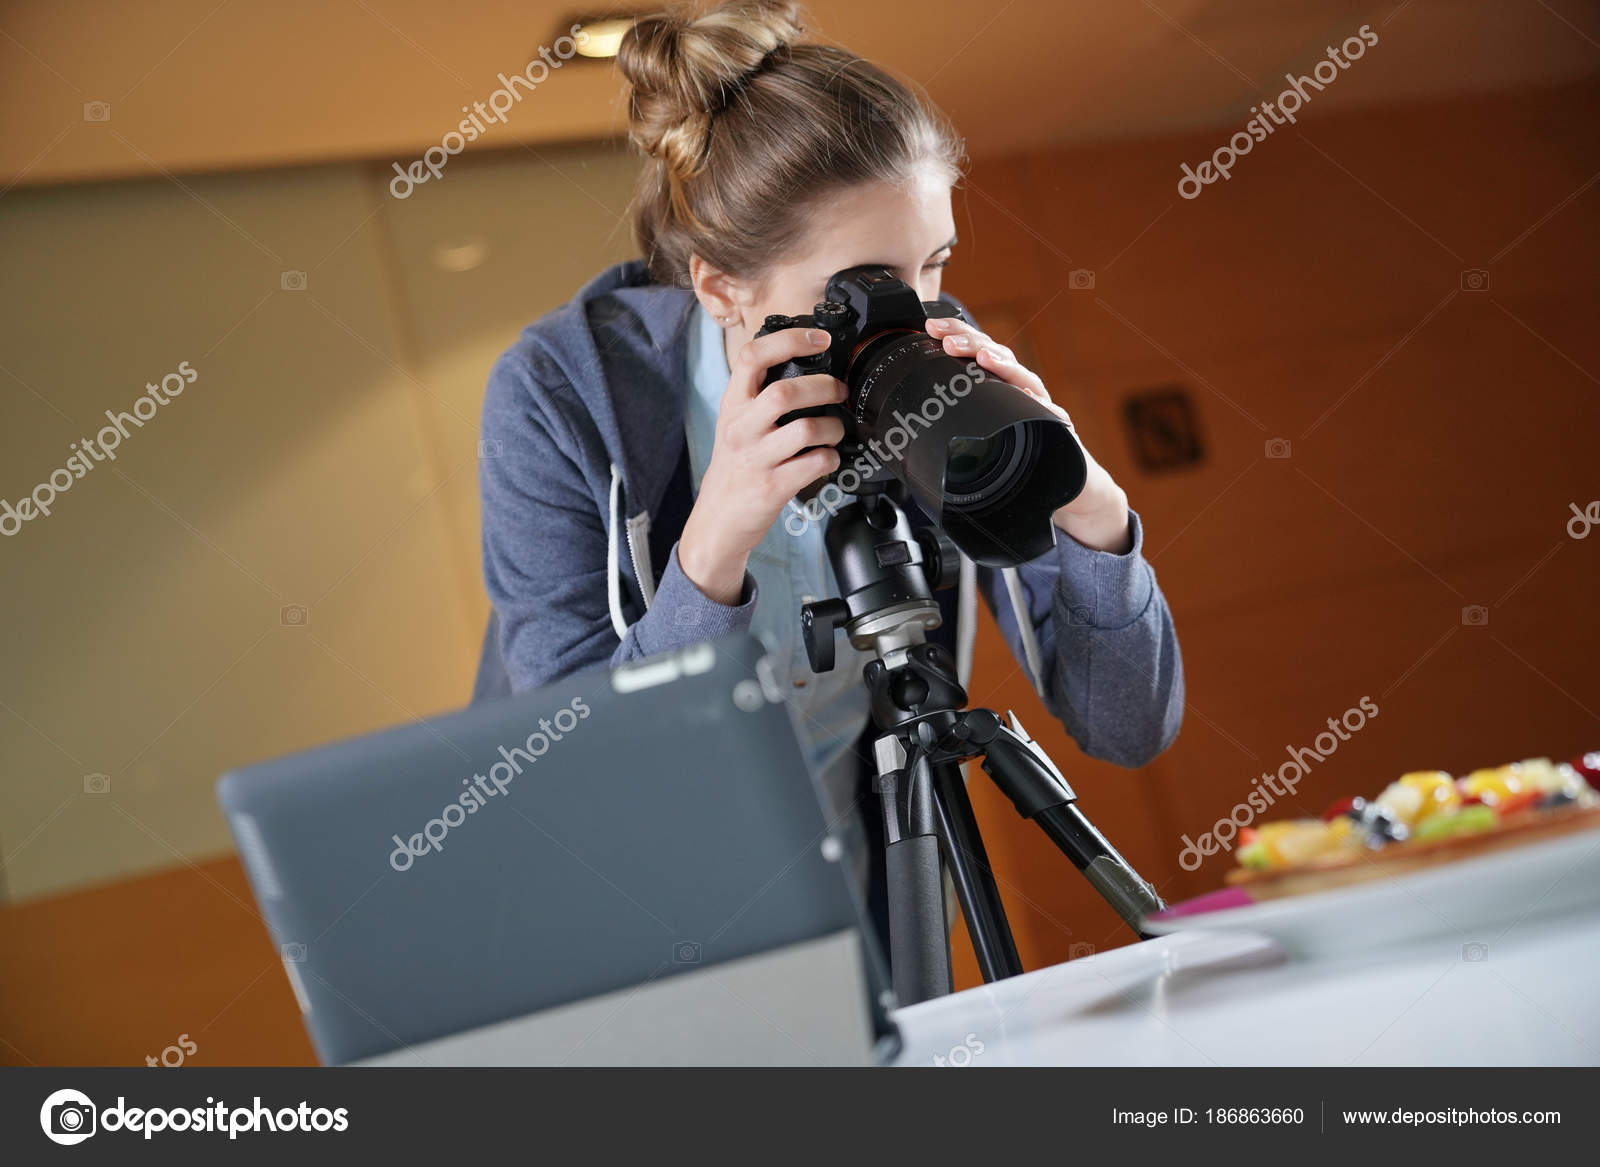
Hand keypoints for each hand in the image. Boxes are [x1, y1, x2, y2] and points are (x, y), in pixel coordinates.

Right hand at [678, 326, 846, 602]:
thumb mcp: (736, 423)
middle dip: (824, 387)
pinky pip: (815, 464)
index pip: (754, 356)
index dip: (790, 340)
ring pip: (807, 429)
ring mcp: (757, 458)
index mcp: (733, 405)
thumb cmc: (735, 466)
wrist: (718, 520)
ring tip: (835, 431)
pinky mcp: (773, 487)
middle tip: (839, 391)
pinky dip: (831, 459)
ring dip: (833, 427)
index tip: (819, 339)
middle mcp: (741, 428)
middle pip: (786, 391)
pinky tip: (828, 459)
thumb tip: (807, 363)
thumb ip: (759, 395)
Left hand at [924, 316, 1131, 553]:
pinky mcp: (1058, 430)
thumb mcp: (981, 436)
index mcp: (998, 385)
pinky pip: (1050, 416)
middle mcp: (1020, 390)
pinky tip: (1027, 397)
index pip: (976, 351)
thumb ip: (956, 421)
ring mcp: (1041, 407)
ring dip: (1002, 365)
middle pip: (997, 357)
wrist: (1065, 484)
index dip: (956, 334)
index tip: (931, 328)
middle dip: (972, 343)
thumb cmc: (1020, 454)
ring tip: (983, 358)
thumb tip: (905, 425)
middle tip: (948, 340)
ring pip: (1023, 379)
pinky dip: (1039, 405)